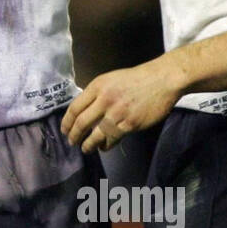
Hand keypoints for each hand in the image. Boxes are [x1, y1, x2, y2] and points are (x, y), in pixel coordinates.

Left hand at [61, 59, 183, 152]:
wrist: (162, 80)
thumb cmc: (136, 79)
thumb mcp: (111, 79)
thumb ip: (97, 94)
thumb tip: (84, 111)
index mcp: (97, 86)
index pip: (75, 108)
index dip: (67, 122)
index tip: (64, 130)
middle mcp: (104, 100)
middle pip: (81, 123)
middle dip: (74, 135)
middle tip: (71, 142)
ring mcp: (117, 113)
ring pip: (96, 135)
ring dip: (88, 145)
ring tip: (85, 148)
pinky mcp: (130, 124)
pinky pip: (112, 139)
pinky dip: (106, 145)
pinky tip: (103, 147)